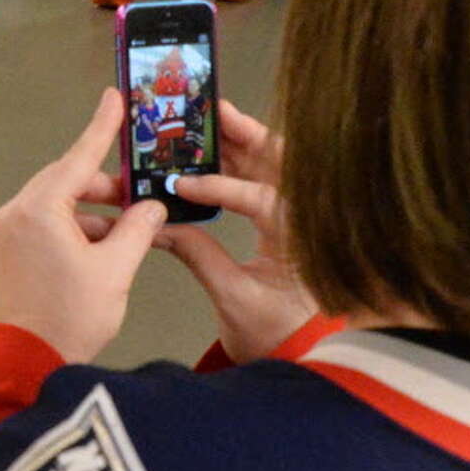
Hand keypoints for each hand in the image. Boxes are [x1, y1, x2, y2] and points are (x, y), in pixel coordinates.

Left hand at [0, 90, 167, 365]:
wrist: (27, 365)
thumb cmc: (71, 317)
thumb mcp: (116, 270)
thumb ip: (138, 228)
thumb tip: (151, 207)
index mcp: (39, 209)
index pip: (78, 157)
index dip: (101, 128)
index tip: (115, 98)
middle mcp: (14, 214)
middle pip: (64, 181)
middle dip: (102, 184)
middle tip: (136, 191)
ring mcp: (4, 235)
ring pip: (53, 205)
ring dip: (89, 211)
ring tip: (125, 228)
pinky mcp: (4, 255)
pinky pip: (40, 225)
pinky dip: (70, 228)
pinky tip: (99, 246)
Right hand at [155, 100, 319, 363]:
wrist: (307, 360)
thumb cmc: (280, 337)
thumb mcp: (234, 300)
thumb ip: (199, 257)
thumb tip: (161, 226)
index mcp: (299, 239)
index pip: (258, 199)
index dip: (219, 187)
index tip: (182, 185)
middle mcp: (304, 221)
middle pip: (278, 165)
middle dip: (245, 135)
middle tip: (213, 110)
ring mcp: (297, 221)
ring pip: (272, 169)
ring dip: (241, 143)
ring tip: (211, 119)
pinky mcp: (286, 226)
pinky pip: (265, 184)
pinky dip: (242, 165)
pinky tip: (215, 153)